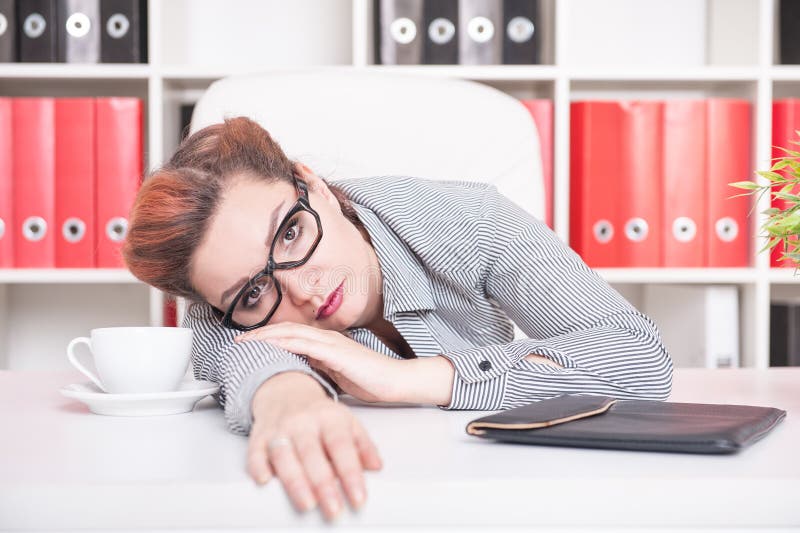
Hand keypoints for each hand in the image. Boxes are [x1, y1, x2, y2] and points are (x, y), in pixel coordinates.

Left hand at [236, 322, 408, 402]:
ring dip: (266, 336)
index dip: (267, 337)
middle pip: (286, 330)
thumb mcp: (337, 375)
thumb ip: (319, 368)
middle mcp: (326, 338)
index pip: (291, 335)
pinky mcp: (336, 353)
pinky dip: (284, 344)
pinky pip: (305, 345)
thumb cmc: (370, 381)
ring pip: (291, 333)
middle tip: (237, 340)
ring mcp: (331, 343)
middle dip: (259, 334)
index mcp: (326, 344)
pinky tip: (270, 347)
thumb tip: (299, 371)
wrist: (394, 381)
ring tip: (245, 342)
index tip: (247, 344)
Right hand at [248, 372, 382, 520]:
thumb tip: (376, 466)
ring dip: (295, 481)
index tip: (358, 497)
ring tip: (307, 503)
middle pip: (312, 453)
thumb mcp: (347, 422)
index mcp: (329, 417)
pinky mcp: (259, 436)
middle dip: (323, 484)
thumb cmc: (318, 413)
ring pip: (284, 455)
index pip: (341, 446)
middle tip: (334, 509)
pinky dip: (258, 467)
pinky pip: (255, 452)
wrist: (286, 391)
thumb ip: (363, 445)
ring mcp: (279, 428)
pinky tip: (265, 481)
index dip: (351, 473)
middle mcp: (303, 422)